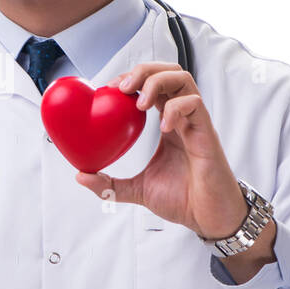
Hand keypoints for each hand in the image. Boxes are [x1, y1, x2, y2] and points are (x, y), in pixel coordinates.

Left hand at [74, 62, 247, 240]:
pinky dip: (176, 108)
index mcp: (167, 124)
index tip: (109, 89)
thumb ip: (109, 184)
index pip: (151, 86)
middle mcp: (182, 118)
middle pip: (168, 72)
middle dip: (143, 71)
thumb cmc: (183, 200)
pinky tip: (163, 126)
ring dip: (158, 81)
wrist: (209, 218)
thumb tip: (80, 176)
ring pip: (183, 79)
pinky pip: (195, 105)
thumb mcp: (137, 190)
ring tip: (140, 102)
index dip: (131, 79)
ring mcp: (195, 123)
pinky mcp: (207, 133)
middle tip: (122, 87)